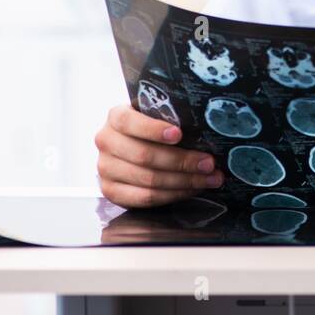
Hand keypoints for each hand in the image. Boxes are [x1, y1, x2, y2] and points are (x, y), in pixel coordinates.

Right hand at [94, 105, 222, 207]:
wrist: (130, 147)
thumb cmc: (151, 129)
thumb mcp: (154, 116)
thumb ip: (170, 118)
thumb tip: (205, 129)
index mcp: (116, 117)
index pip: (130, 122)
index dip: (154, 129)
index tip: (179, 134)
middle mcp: (106, 142)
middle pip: (145, 156)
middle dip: (182, 161)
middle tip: (209, 163)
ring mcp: (105, 169)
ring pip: (149, 179)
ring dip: (184, 181)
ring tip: (209, 178)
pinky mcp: (111, 191)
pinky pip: (146, 198)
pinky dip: (173, 195)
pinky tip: (192, 189)